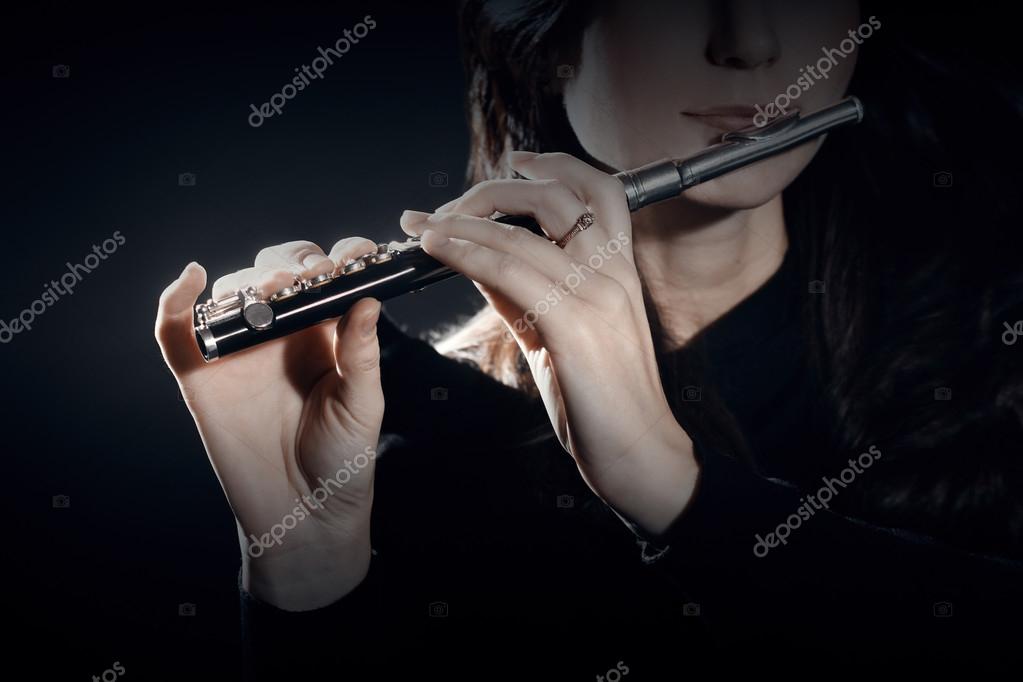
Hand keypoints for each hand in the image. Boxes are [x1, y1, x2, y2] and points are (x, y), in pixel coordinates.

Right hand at [155, 237, 384, 609]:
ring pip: (233, 293)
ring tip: (271, 291)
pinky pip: (177, 329)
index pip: (325, 279)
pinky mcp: (202, 374)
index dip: (338, 259)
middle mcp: (280, 333)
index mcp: (323, 333)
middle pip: (276, 273)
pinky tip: (192, 280)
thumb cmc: (342, 457)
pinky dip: (174, 300)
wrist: (304, 514)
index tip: (356, 256)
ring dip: (247, 280)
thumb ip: (360, 355)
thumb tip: (369, 301)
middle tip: (308, 275)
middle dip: (292, 263)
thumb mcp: (362, 404)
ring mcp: (239, 351)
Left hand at [400, 152, 698, 534]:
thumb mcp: (564, 332)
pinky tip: (437, 250)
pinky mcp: (574, 325)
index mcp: (620, 271)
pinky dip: (466, 252)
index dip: (556, 164)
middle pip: (557, 195)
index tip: (515, 160)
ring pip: (524, 231)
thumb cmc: (603, 398)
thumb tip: (480, 260)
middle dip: (494, 191)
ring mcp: (597, 295)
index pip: (598, 191)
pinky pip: (509, 271)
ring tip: (424, 226)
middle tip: (448, 209)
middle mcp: (614, 273)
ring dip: (464, 220)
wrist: (640, 453)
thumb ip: (528, 291)